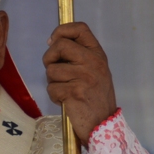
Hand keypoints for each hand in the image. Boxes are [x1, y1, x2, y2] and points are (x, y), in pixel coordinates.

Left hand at [43, 22, 116, 142]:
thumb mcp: (94, 71)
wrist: (103, 125)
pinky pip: (51, 88)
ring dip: (52, 82)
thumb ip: (78, 55)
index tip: (53, 42)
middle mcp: (93, 62)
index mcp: (98, 54)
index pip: (80, 28)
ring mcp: (85, 77)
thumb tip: (51, 41)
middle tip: (55, 72)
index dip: (61, 31)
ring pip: (51, 69)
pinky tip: (66, 101)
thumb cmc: (95, 98)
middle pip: (60, 45)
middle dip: (50, 58)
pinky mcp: (75, 92)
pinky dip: (54, 96)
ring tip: (65, 90)